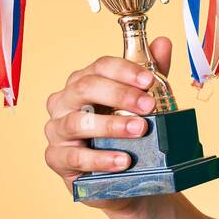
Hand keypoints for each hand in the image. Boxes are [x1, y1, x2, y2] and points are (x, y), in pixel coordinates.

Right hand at [42, 37, 172, 209]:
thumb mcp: (143, 102)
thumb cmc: (127, 132)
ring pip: (76, 121)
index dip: (125, 70)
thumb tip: (162, 42)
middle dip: (119, 94)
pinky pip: (73, 156)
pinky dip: (100, 158)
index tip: (149, 80)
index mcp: (84, 82)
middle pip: (85, 88)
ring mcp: (56, 129)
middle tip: (149, 106)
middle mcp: (64, 101)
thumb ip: (152, 72)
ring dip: (111, 125)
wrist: (124, 176)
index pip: (100, 66)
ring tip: (139, 130)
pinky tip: (123, 160)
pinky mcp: (56, 158)